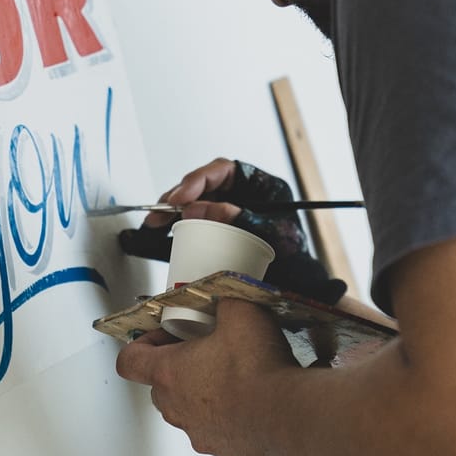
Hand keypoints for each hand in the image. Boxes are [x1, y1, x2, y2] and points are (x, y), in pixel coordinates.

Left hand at [116, 300, 297, 455]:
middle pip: (159, 386)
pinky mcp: (225, 450)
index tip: (162, 335)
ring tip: (232, 375)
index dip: (141, 344)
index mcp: (169, 373)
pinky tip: (251, 400)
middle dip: (177, 366)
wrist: (290, 416)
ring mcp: (199, 433)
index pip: (129, 361)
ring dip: (202, 393)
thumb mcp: (240, 312)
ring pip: (188, 410)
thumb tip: (225, 301)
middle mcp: (177, 408)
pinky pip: (216, 429)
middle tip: (202, 350)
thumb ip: (223, 303)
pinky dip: (227, 416)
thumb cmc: (258, 369)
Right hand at [119, 157, 309, 265]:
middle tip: (162, 211)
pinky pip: (198, 218)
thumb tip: (193, 209)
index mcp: (261, 184)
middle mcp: (245, 193)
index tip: (180, 197)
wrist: (300, 285)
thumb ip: (230, 216)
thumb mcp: (264, 231)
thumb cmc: (293, 257)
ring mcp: (232, 209)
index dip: (198, 179)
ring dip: (175, 209)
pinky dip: (181, 223)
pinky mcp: (223, 227)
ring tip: (155, 222)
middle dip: (180, 195)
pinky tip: (165, 231)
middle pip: (205, 184)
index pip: (224, 170)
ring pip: (197, 200)